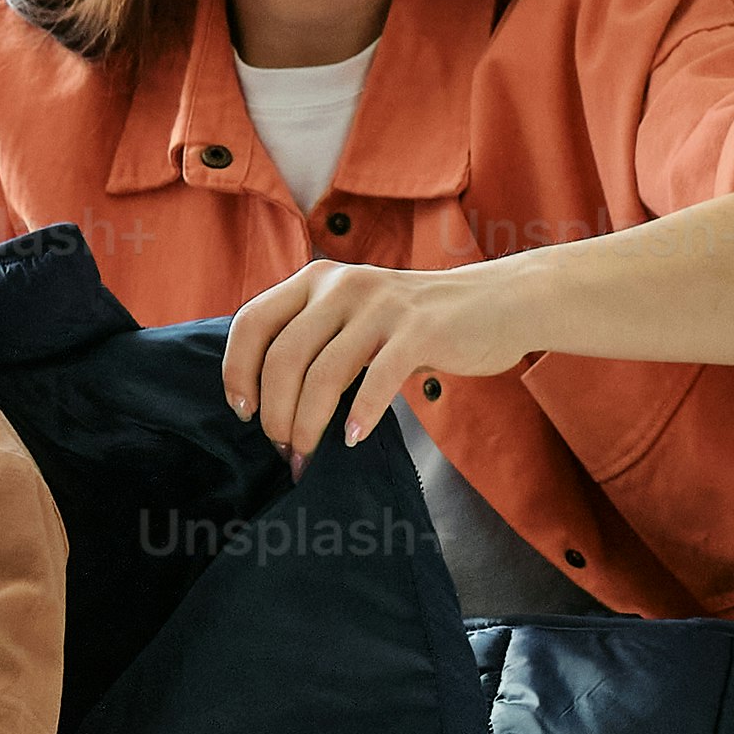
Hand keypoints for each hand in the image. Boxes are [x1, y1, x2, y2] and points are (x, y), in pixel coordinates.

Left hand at [223, 253, 527, 460]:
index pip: (253, 321)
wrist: (495, 303)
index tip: (243, 411)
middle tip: (283, 448)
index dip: (237, 370)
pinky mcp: (419, 330)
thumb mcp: (353, 314)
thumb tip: (265, 396)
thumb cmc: (414, 323)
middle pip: (284, 357)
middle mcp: (342, 284)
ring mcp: (381, 305)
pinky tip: (352, 439)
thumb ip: (314, 336)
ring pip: (324, 374)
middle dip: (275, 413)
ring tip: (308, 454)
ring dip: (309, 425)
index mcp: (316, 279)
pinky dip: (360, 416)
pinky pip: (377, 380)